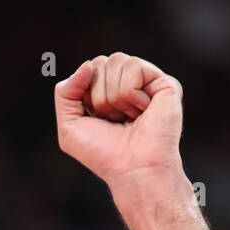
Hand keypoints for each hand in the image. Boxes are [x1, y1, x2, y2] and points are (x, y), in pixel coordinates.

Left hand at [54, 53, 184, 192]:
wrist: (130, 168)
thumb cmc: (102, 153)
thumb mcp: (69, 126)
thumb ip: (65, 93)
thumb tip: (86, 66)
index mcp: (107, 92)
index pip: (89, 69)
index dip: (86, 94)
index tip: (97, 118)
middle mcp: (128, 84)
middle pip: (100, 62)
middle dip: (99, 95)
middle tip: (113, 119)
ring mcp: (147, 83)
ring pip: (116, 61)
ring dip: (114, 96)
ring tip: (128, 116)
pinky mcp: (164, 83)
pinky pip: (133, 66)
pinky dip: (129, 92)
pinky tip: (142, 111)